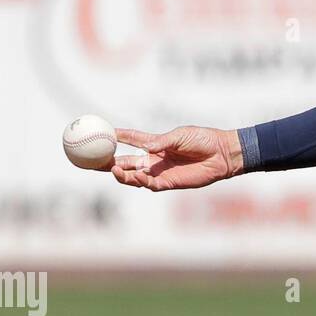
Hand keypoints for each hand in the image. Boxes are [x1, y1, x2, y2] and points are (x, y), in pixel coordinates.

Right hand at [111, 126, 243, 190]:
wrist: (222, 154)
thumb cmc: (203, 140)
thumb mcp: (181, 136)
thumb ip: (162, 141)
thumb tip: (146, 147)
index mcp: (156, 144)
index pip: (131, 139)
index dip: (116, 136)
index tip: (101, 131)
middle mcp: (154, 159)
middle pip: (126, 162)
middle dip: (108, 161)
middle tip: (93, 159)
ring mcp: (160, 172)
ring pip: (134, 176)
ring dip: (122, 174)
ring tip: (113, 168)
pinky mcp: (169, 183)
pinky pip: (150, 185)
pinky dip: (142, 181)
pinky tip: (138, 176)